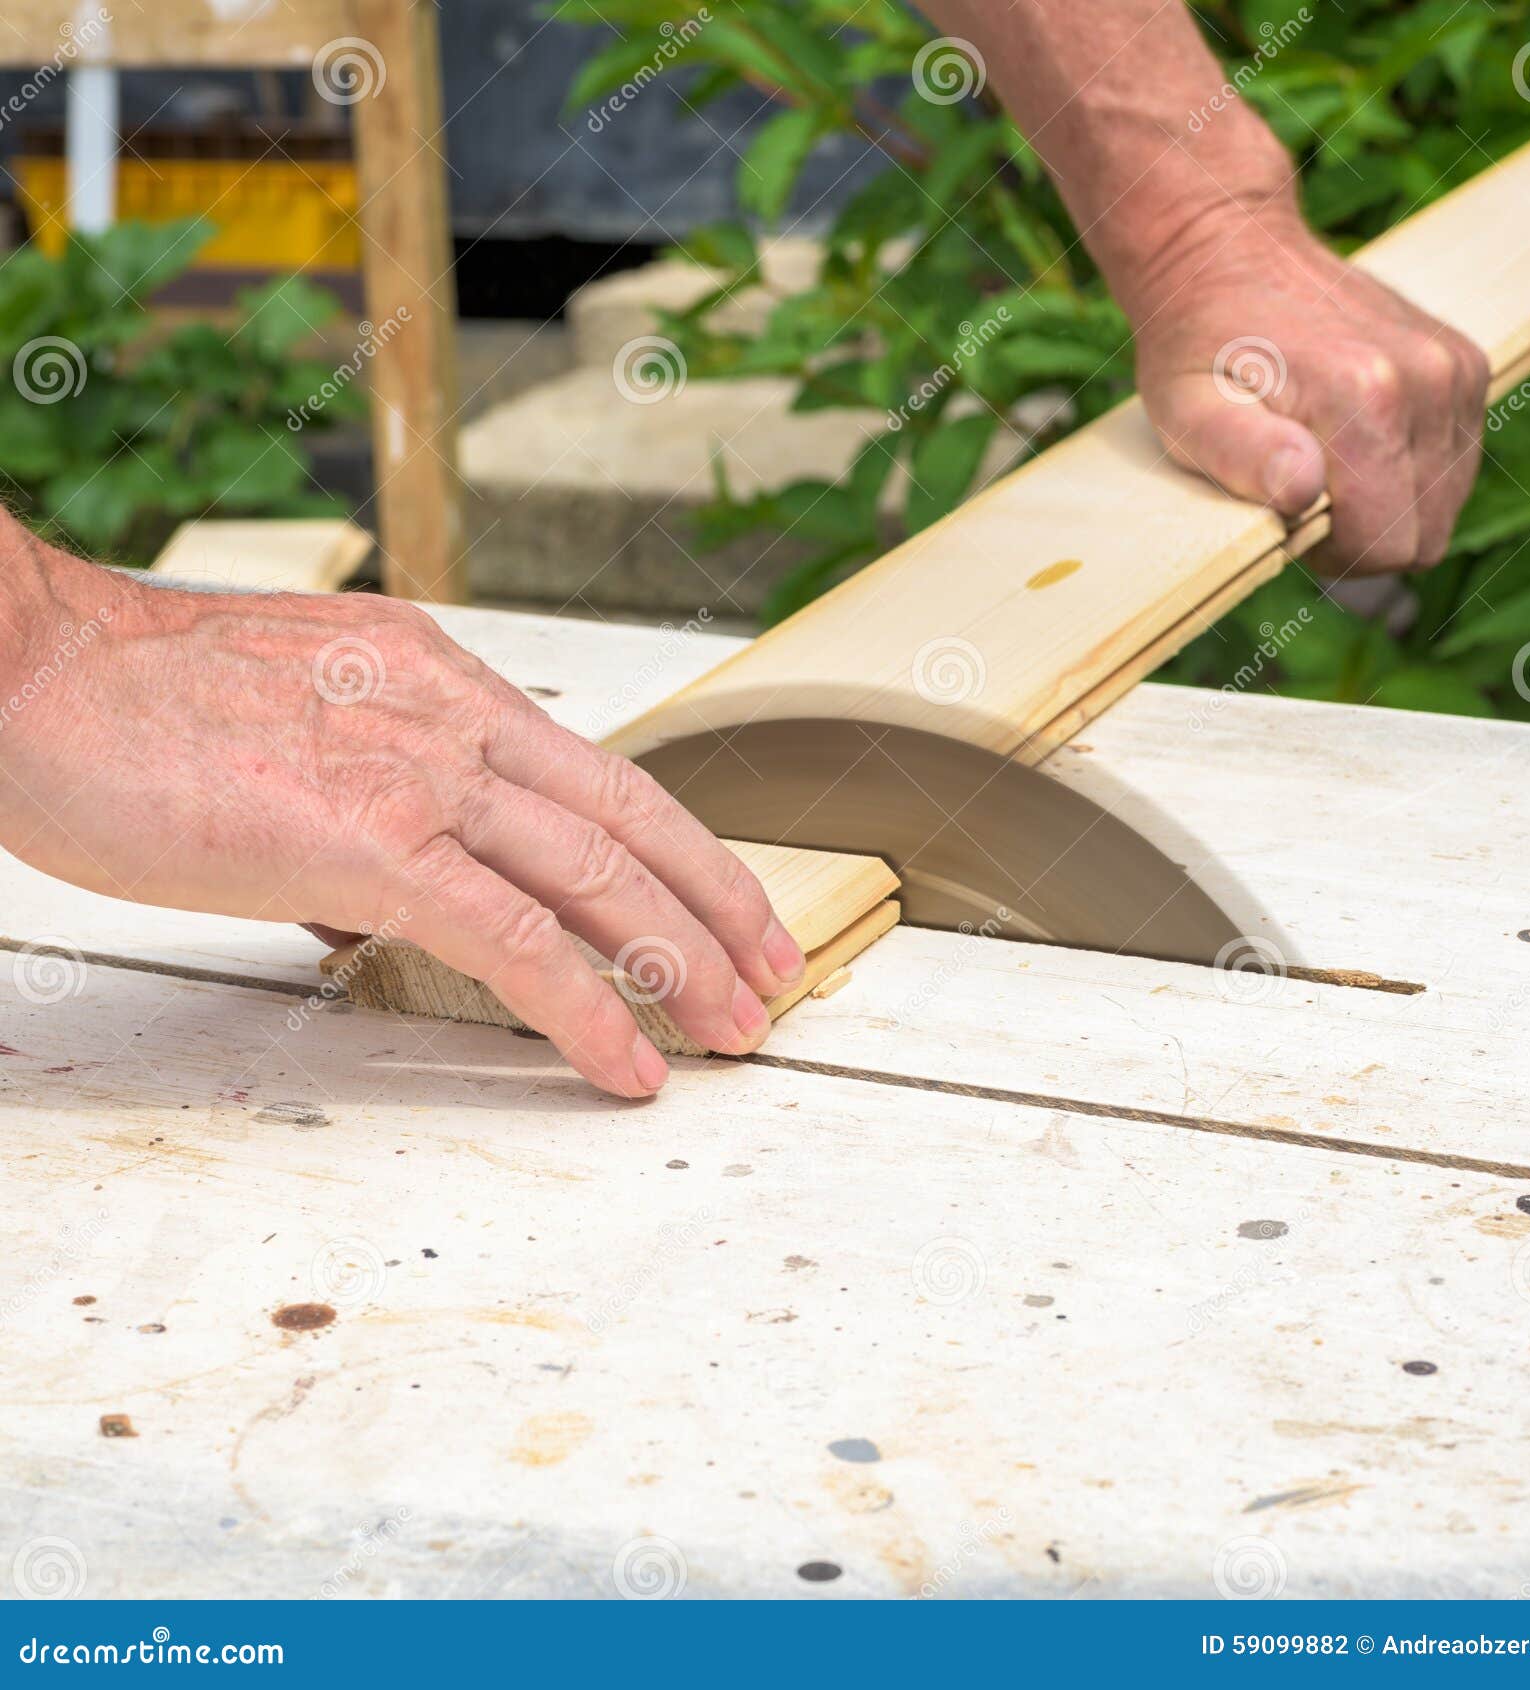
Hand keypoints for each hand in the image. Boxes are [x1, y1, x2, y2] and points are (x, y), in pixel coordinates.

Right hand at [0, 555, 806, 1098]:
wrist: (27, 672)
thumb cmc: (128, 702)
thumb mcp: (286, 717)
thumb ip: (360, 785)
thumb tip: (379, 878)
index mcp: (436, 677)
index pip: (591, 767)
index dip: (674, 840)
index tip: (719, 898)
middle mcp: (451, 713)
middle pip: (628, 815)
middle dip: (715, 901)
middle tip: (772, 972)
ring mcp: (418, 773)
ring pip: (596, 873)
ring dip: (680, 958)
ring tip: (732, 1029)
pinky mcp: (370, 842)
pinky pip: (514, 939)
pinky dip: (584, 1006)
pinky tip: (626, 1060)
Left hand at [1131, 217, 1489, 574]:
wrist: (1231, 254)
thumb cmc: (1197, 347)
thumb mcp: (1188, 412)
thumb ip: (1243, 456)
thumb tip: (1303, 492)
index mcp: (1364, 399)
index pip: (1388, 545)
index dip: (1335, 556)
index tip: (1289, 517)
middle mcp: (1427, 379)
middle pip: (1424, 535)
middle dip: (1363, 538)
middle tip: (1302, 495)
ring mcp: (1455, 368)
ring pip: (1443, 503)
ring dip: (1387, 504)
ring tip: (1326, 462)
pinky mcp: (1465, 364)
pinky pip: (1453, 462)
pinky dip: (1409, 469)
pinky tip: (1356, 438)